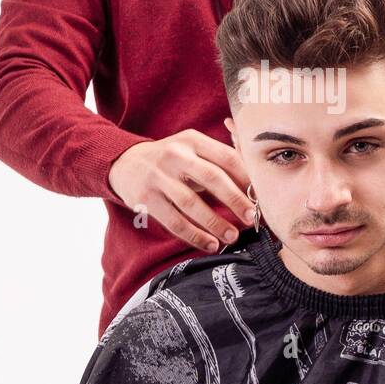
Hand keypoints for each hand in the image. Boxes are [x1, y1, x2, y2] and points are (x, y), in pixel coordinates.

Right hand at [108, 130, 255, 252]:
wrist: (124, 162)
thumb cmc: (170, 159)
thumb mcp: (191, 147)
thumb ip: (219, 158)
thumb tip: (254, 184)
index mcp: (192, 140)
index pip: (226, 157)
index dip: (247, 178)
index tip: (260, 196)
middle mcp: (175, 155)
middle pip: (212, 178)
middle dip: (236, 200)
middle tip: (251, 217)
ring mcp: (158, 177)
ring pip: (192, 204)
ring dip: (216, 223)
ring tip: (232, 236)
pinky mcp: (145, 199)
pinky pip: (174, 221)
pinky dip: (194, 236)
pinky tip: (210, 244)